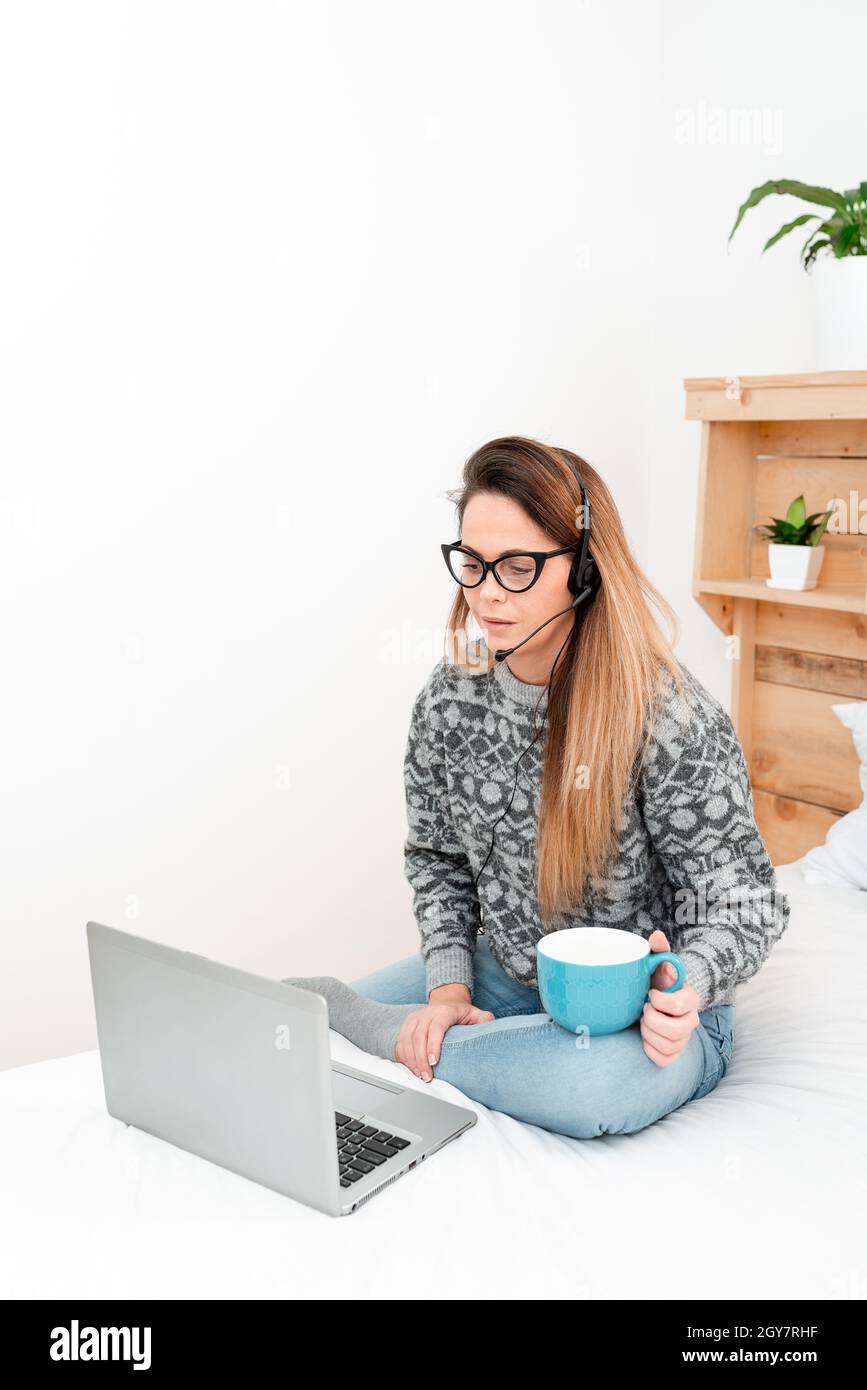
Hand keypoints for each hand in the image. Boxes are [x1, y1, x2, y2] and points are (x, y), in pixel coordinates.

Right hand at [395, 1000, 494, 1081]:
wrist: (446, 1001)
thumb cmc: (462, 1013)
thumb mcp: (476, 1013)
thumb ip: (484, 1020)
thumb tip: (490, 1027)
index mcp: (444, 1011)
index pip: (436, 1028)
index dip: (433, 1045)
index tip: (435, 1062)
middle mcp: (427, 1013)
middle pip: (419, 1036)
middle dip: (421, 1059)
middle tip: (427, 1077)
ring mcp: (415, 1018)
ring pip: (407, 1039)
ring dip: (410, 1060)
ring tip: (418, 1075)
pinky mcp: (407, 1024)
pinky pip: (400, 1041)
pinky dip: (402, 1056)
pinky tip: (409, 1068)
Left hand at [640, 929, 699, 1066]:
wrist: (650, 1003)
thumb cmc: (654, 983)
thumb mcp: (655, 966)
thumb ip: (658, 952)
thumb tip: (656, 936)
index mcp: (689, 998)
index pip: (682, 1004)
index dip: (662, 1001)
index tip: (649, 993)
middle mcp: (691, 1020)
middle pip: (677, 1030)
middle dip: (653, 1020)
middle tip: (643, 1010)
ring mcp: (683, 1039)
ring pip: (669, 1046)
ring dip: (649, 1034)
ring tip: (642, 1022)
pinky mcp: (673, 1054)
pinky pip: (664, 1059)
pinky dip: (650, 1049)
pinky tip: (645, 1037)